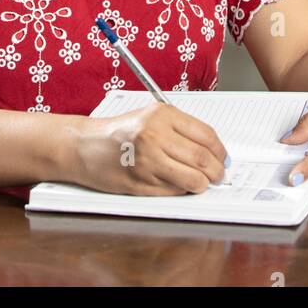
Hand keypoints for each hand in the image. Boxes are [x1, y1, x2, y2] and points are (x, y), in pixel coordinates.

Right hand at [68, 102, 228, 195]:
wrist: (84, 146)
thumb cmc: (120, 131)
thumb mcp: (151, 117)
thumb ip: (180, 129)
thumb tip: (213, 151)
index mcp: (161, 115)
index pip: (206, 135)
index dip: (220, 151)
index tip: (223, 158)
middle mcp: (155, 136)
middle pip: (202, 159)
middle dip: (216, 171)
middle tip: (218, 176)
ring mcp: (147, 161)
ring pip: (192, 179)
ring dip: (202, 185)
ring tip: (202, 183)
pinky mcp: (139, 183)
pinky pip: (173, 191)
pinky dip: (182, 191)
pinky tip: (180, 186)